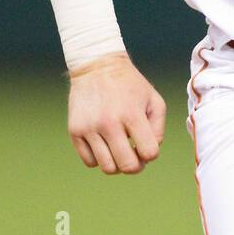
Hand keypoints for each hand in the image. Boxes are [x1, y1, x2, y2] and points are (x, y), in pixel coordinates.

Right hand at [67, 53, 166, 174]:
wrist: (97, 66)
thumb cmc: (130, 86)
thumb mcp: (154, 100)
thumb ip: (158, 129)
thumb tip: (149, 154)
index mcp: (132, 114)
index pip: (149, 153)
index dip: (151, 154)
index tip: (147, 145)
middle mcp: (109, 123)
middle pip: (127, 166)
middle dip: (136, 165)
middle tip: (135, 154)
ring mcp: (89, 128)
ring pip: (108, 168)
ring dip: (117, 164)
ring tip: (120, 149)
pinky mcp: (75, 131)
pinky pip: (90, 162)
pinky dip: (100, 159)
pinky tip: (104, 144)